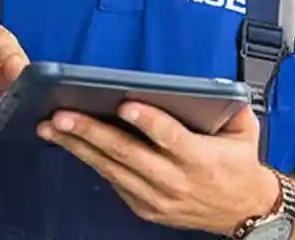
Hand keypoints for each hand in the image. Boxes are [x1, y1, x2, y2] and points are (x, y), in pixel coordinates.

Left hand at [38, 102, 280, 235]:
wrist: (244, 212)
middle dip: (91, 132)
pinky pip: (112, 180)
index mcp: (201, 159)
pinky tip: (68, 142)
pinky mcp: (144, 208)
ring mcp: (157, 198)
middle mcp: (176, 181)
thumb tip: (206, 83)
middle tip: (61, 114)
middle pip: (127, 153)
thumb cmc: (239, 164)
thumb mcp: (244, 132)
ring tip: (50, 126)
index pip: (170, 138)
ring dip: (77, 146)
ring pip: (111, 168)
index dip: (148, 121)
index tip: (125, 105)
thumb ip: (229, 105)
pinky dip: (89, 160)